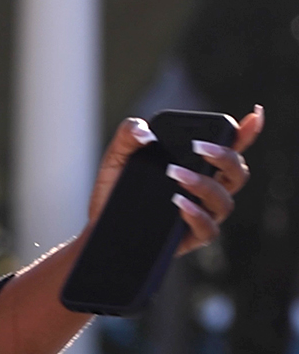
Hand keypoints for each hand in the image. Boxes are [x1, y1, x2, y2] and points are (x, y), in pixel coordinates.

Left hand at [87, 107, 262, 252]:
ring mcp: (203, 214)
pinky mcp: (191, 237)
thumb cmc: (115, 188)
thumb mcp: (117, 157)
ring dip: (204, 184)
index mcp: (198, 165)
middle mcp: (208, 189)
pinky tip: (180, 204)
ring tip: (176, 175)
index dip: (246, 133)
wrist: (99, 223)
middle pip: (237, 173)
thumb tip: (144, 131)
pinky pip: (208, 229)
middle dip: (225, 157)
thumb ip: (128, 136)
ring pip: (225, 201)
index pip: (230, 148)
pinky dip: (196, 215)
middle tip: (199, 147)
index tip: (253, 116)